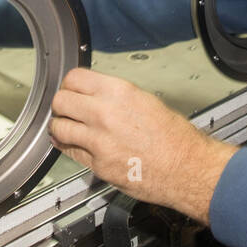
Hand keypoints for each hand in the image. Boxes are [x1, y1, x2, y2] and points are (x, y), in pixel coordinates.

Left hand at [49, 68, 237, 224]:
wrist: (187, 168)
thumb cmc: (176, 138)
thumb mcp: (146, 101)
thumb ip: (116, 98)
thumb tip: (97, 96)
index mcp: (119, 92)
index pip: (75, 78)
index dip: (70, 84)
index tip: (71, 89)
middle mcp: (104, 113)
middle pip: (61, 101)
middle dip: (62, 105)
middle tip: (66, 109)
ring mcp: (98, 141)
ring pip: (59, 127)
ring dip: (60, 127)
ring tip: (67, 127)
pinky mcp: (98, 165)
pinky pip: (70, 152)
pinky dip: (67, 147)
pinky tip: (70, 143)